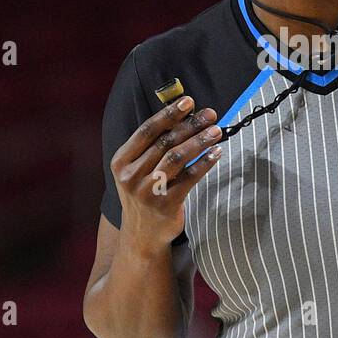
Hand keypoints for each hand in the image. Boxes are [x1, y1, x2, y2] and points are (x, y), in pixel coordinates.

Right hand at [110, 95, 223, 249]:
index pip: (147, 131)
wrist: (142, 235)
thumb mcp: (137, 170)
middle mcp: (131, 175)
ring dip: (199, 141)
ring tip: (216, 130)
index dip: (168, 114)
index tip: (188, 101)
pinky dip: (205, 163)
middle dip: (190, 125)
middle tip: (210, 114)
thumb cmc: (144, 193)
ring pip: (177, 157)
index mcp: (121, 161)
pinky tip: (216, 153)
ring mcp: (147, 191)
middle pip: (165, 142)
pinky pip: (189, 178)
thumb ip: (153, 146)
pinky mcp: (166, 204)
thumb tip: (182, 115)